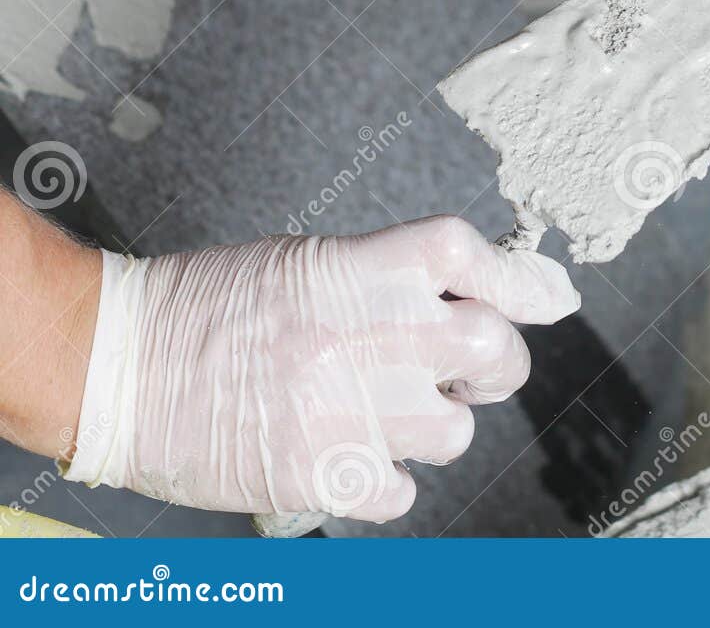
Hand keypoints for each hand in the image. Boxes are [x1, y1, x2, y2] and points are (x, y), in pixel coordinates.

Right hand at [65, 217, 577, 521]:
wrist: (119, 363)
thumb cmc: (210, 305)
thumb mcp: (311, 260)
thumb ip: (394, 275)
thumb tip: (484, 289)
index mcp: (365, 270)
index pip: (477, 262)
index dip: (524, 280)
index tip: (548, 297)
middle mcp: (371, 337)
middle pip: (497, 352)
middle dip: (496, 364)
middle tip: (465, 369)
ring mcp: (352, 412)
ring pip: (458, 431)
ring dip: (435, 425)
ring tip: (381, 409)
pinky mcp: (326, 476)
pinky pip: (405, 491)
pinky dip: (388, 480)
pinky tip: (351, 453)